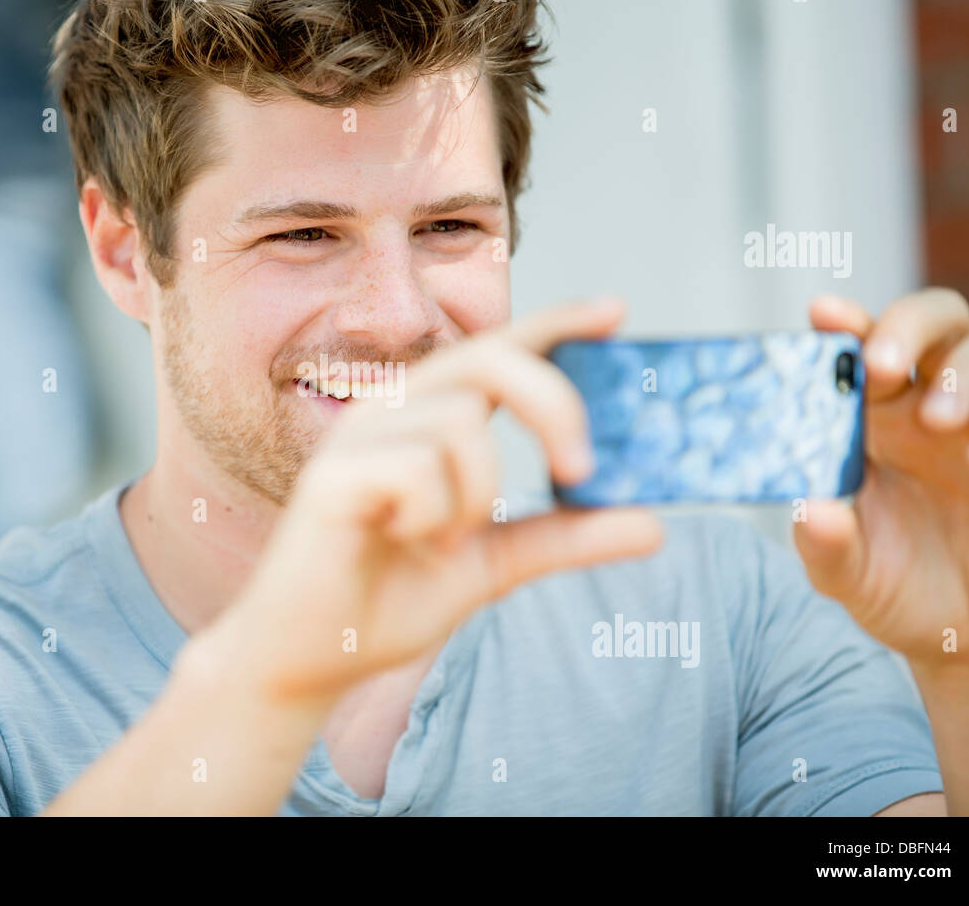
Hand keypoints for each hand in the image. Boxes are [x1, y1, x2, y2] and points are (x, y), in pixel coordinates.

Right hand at [205, 299, 664, 705]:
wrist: (315, 657)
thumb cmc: (391, 595)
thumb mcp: (496, 564)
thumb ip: (565, 536)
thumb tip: (654, 525)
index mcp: (430, 418)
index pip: (499, 350)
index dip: (555, 323)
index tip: (615, 312)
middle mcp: (393, 410)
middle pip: (491, 359)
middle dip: (552, 405)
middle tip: (580, 471)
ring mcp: (357, 437)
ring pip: (460, 425)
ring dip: (475, 497)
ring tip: (443, 542)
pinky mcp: (332, 474)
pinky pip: (416, 470)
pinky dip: (431, 519)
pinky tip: (403, 543)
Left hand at [794, 288, 968, 672]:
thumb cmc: (905, 591)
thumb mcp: (853, 577)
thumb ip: (826, 545)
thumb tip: (809, 509)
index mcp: (876, 419)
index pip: (859, 350)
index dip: (844, 324)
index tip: (824, 314)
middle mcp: (937, 403)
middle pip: (935, 320)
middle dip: (908, 325)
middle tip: (880, 364)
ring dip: (966, 370)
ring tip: (941, 421)